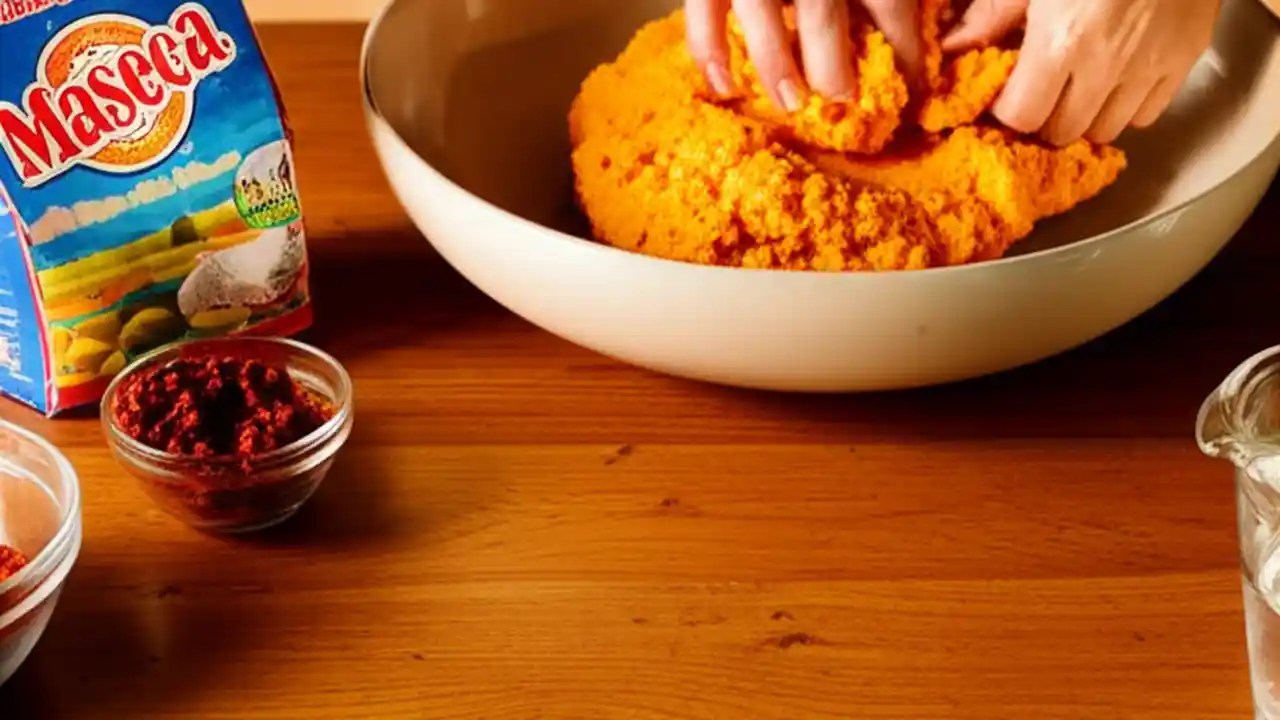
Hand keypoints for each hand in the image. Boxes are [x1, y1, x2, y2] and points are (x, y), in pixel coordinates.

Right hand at [686, 0, 922, 109]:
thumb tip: (920, 8)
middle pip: (825, 14)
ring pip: (766, 18)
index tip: (915, 86)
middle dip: (837, 67)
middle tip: (845, 100)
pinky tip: (726, 87)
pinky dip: (710, 52)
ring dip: (778, 67)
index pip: (890, 5)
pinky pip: (704, 13)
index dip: (906, 50)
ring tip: (792, 103)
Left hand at [943, 0, 1220, 144]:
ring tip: (1075, 87)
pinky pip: (1148, 113)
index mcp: (1061, 41)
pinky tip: (1114, 79)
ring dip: (1084, 117)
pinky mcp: (1187, 57)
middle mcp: (1107, 65)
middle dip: (1043, 118)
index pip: (1023, 116)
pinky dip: (1127, 107)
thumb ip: (992, 14)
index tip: (1003, 96)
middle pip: (1062, 132)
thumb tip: (951, 48)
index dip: (1007, 111)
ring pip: (1106, 130)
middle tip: (1036, 93)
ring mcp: (1152, 65)